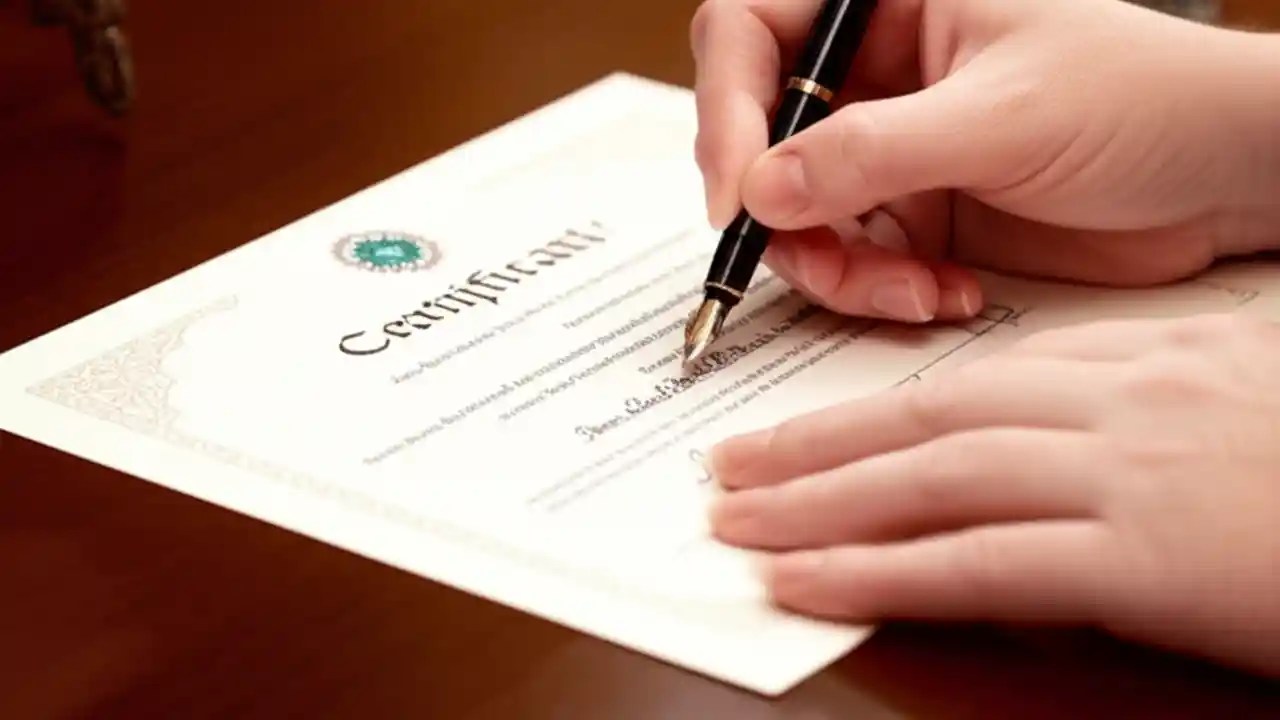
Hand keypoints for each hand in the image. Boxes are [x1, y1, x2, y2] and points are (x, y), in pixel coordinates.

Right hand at [691, 0, 1279, 322]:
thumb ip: (874, 150)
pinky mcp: (913, 214)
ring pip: (797, 217)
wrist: (1224, 179)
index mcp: (887, 4)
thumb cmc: (1143, 101)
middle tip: (824, 262)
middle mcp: (874, 74)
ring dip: (840, 271)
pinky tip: (946, 292)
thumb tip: (763, 190)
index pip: (752, 34)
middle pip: (760, 140)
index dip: (726, 111)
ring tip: (912, 291)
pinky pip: (851, 262)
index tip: (740, 196)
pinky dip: (882, 292)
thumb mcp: (1002, 116)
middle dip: (785, 216)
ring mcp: (887, 149)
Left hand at [706, 312, 1279, 677]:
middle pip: (931, 418)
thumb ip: (1146, 416)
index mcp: (1150, 364)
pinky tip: (806, 583)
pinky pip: (980, 564)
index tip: (809, 428)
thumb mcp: (1243, 406)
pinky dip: (880, 573)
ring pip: (934, 481)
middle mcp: (1124, 403)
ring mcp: (1130, 474)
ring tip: (737, 523)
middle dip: (819, 446)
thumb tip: (1055, 451)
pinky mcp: (1146, 558)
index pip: (978, 378)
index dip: (877, 406)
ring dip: (820, 505)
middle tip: (730, 467)